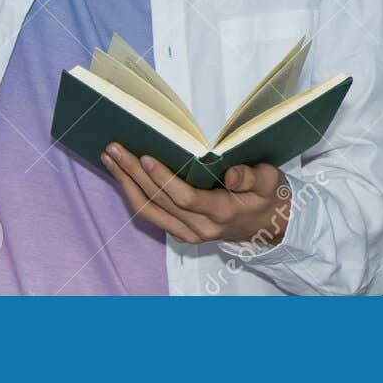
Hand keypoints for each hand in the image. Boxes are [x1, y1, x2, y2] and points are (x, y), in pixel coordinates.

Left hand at [101, 142, 291, 247]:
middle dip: (133, 174)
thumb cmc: (269, 196)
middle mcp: (201, 228)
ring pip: (149, 211)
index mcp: (222, 213)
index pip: (185, 198)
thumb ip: (251, 177)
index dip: (163, 179)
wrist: (271, 226)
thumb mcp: (270, 181)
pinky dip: (134, 194)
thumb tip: (231, 174)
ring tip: (110, 159)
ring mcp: (189, 233)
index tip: (146, 156)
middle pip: (159, 202)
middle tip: (114, 149)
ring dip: (126, 184)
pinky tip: (123, 175)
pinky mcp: (181, 233)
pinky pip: (151, 215)